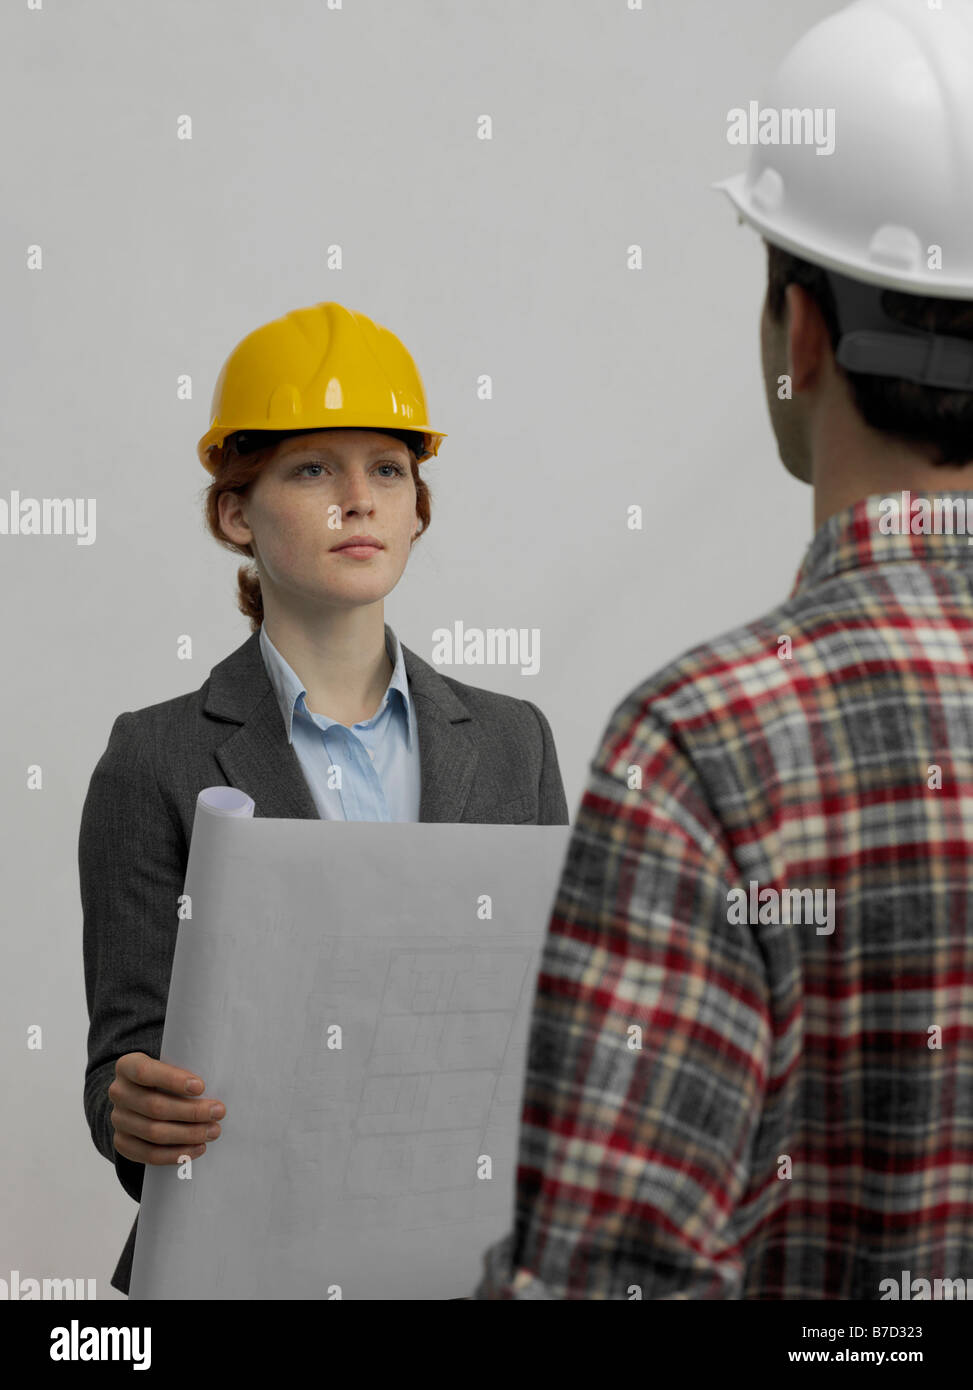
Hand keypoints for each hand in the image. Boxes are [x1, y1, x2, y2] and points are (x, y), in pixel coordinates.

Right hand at [109, 1052, 225, 1164]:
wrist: (141, 1095)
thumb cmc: (166, 1076)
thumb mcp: (170, 1063)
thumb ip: (186, 1066)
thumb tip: (220, 1077)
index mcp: (127, 1066)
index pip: (144, 1072)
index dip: (173, 1080)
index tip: (201, 1087)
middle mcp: (118, 1092)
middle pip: (154, 1106)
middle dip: (191, 1111)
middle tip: (219, 1112)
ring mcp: (118, 1119)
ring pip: (154, 1132)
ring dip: (188, 1134)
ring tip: (213, 1131)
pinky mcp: (123, 1142)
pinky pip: (149, 1154)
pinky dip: (176, 1154)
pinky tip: (198, 1148)